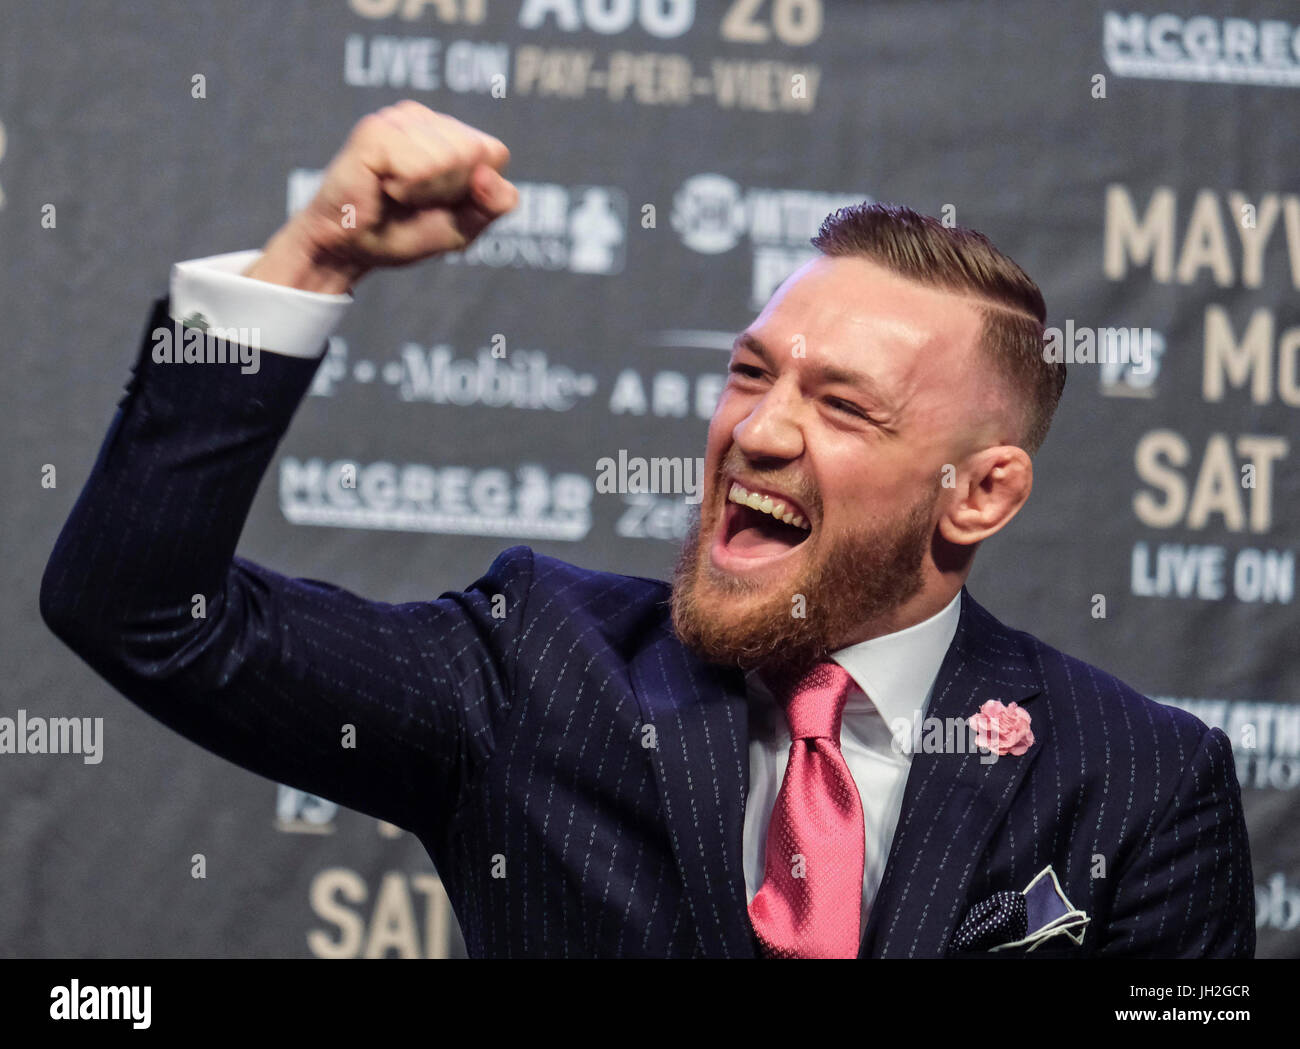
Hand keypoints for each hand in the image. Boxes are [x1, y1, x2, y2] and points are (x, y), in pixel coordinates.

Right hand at [245, 101, 518, 292]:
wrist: (352, 250)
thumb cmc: (404, 233)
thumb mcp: (464, 227)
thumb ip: (494, 205)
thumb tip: (488, 175)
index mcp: (450, 133)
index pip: (495, 153)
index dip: (474, 191)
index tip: (439, 201)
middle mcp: (425, 118)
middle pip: (475, 153)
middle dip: (449, 191)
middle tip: (413, 200)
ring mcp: (399, 118)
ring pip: (449, 158)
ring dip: (424, 193)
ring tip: (395, 193)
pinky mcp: (375, 130)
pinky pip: (419, 166)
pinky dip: (405, 190)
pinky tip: (382, 187)